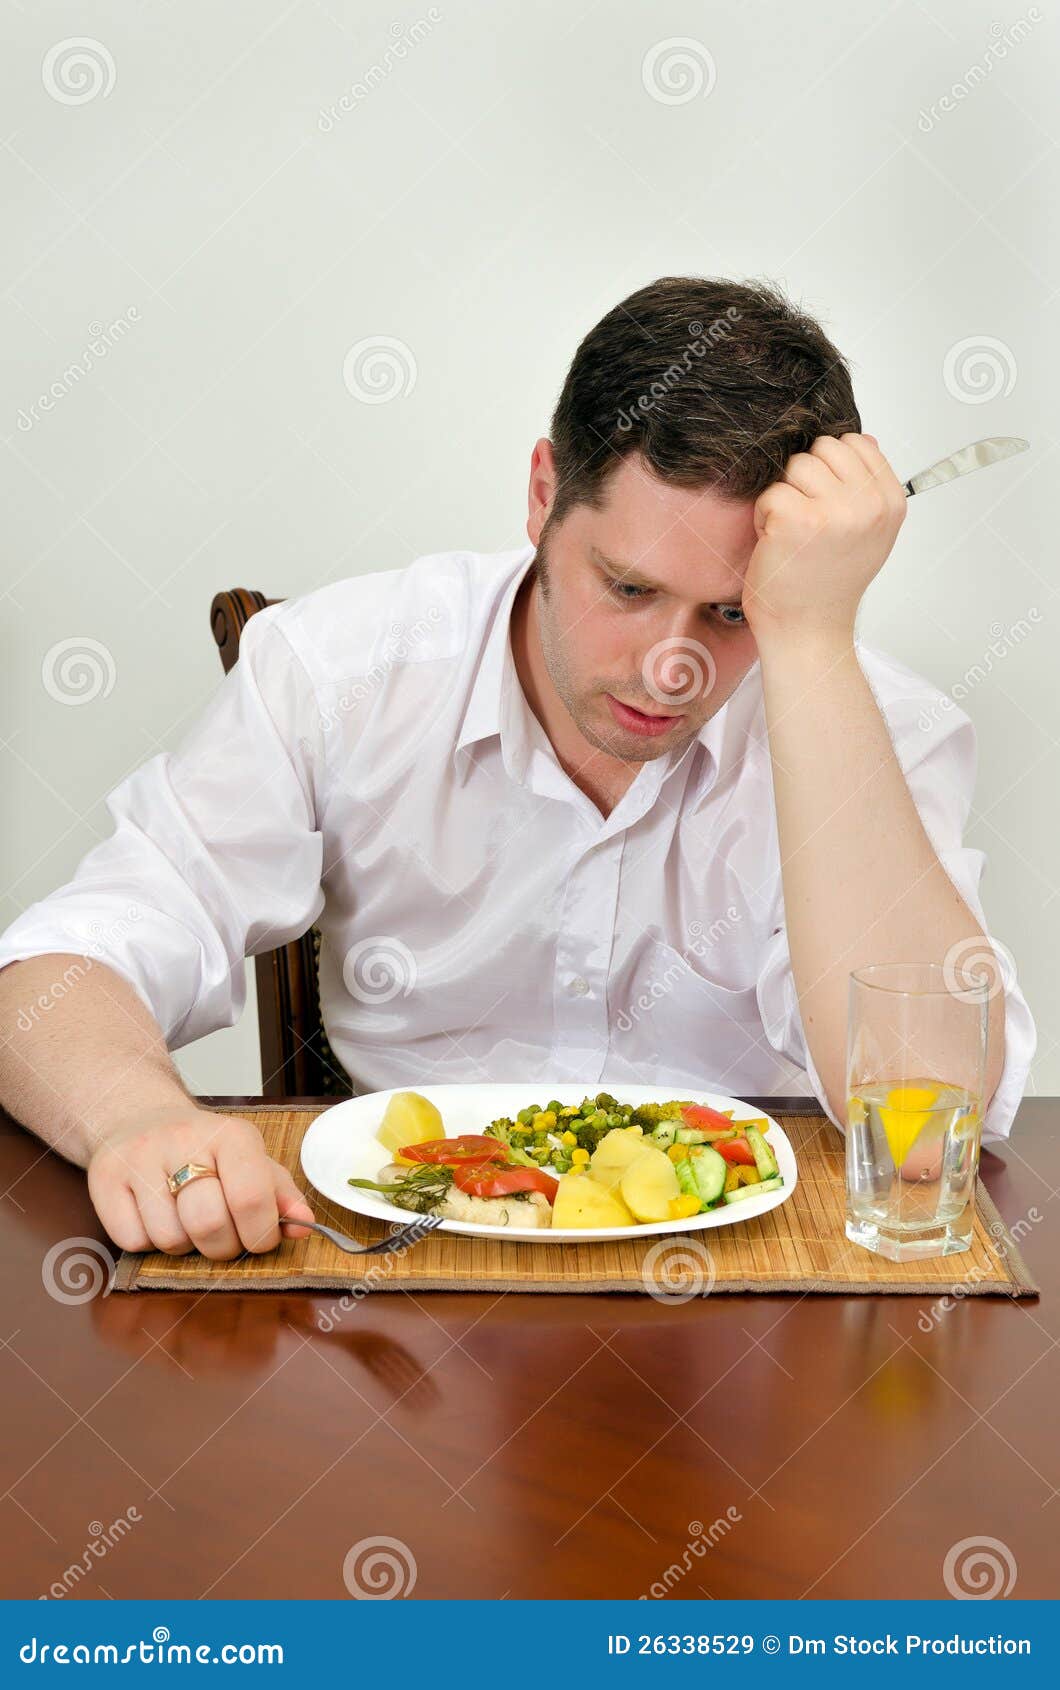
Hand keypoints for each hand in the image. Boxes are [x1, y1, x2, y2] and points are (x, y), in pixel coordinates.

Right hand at [86, 1104, 315, 1258]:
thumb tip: (305, 1225)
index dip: (260, 1235)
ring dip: (182, 1243)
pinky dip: (146, 1242)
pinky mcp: (104, 1178)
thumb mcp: (250, 1161)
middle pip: (209, 1225)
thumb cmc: (204, 1150)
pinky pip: (132, 1241)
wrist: (139, 1118)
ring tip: (183, 1216)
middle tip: (221, 1234)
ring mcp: (139, 1157)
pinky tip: (152, 1214)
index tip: (259, 1239)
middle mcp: (183, 1139)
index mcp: (231, 1135)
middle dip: (221, 1246)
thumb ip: (280, 1195)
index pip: (252, 1198)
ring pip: (169, 1239)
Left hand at [742, 432, 906, 640]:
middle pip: (823, 448)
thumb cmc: (829, 584)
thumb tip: (863, 439)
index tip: (827, 506)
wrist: (808, 631)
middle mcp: (870, 505)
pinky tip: (777, 545)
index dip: (830, 469)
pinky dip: (764, 517)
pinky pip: (770, 492)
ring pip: (795, 465)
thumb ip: (867, 485)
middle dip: (805, 480)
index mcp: (891, 502)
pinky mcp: (797, 519)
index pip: (857, 443)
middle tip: (806, 524)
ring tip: (792, 534)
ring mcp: (836, 511)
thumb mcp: (867, 531)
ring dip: (784, 496)